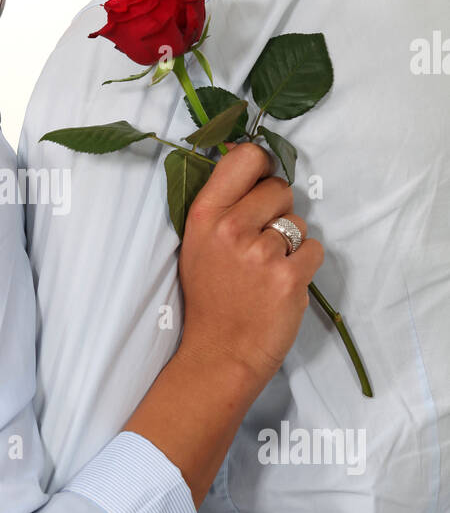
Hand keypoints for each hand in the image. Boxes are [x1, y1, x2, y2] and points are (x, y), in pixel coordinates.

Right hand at [176, 142, 323, 389]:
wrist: (220, 354)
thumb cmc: (210, 298)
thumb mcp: (197, 243)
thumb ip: (222, 205)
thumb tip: (252, 158)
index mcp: (204, 215)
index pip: (246, 158)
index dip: (262, 165)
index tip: (261, 183)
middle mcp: (231, 228)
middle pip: (280, 188)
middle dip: (279, 211)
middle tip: (261, 243)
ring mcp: (261, 253)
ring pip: (300, 223)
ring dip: (291, 243)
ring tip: (267, 271)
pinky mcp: (289, 277)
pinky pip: (314, 249)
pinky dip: (304, 265)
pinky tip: (282, 284)